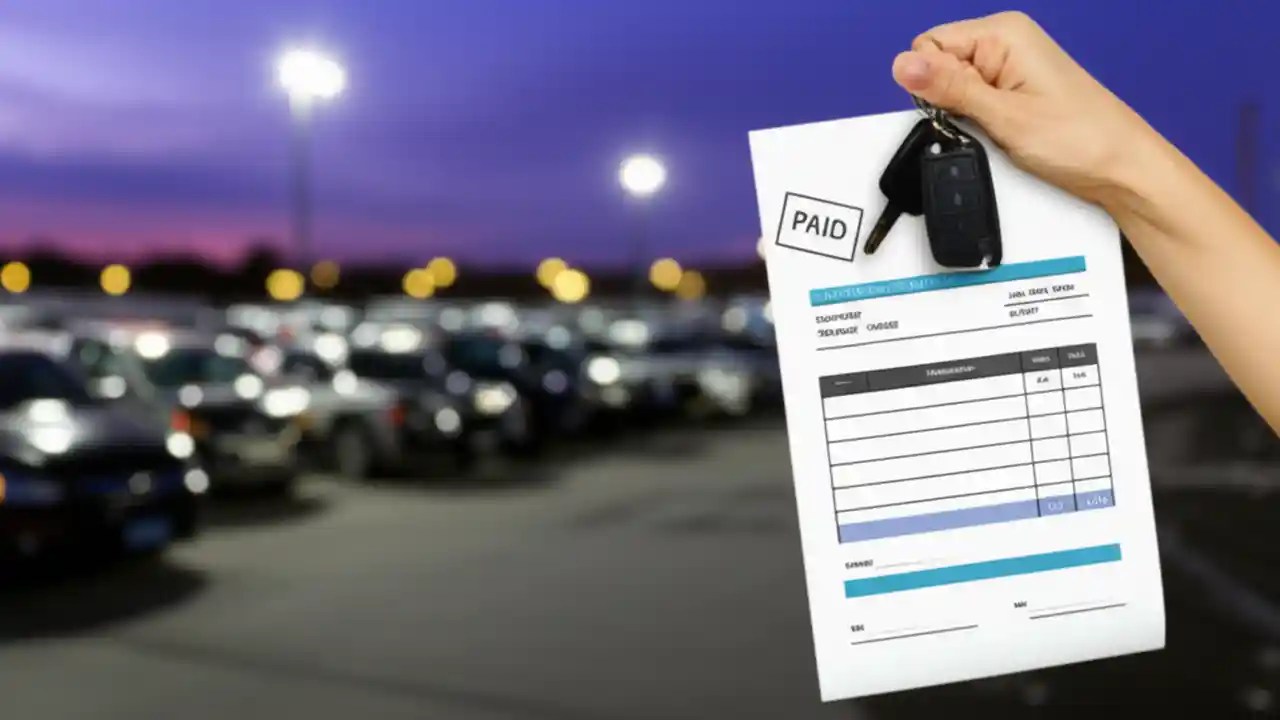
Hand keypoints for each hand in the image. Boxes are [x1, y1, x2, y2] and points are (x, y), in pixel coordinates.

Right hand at [892, 12, 1159, 206]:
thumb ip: (949, 89)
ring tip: (999, 131)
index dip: (931, 83)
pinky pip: (972, 101)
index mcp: (1003, 33)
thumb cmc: (1081, 139)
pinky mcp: (1013, 91)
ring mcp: (1010, 67)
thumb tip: (903, 65)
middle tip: (985, 124)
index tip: (958, 109)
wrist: (1122, 169)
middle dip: (948, 101)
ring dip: (964, 115)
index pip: (928, 46)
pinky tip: (1001, 135)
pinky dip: (977, 122)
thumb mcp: (1003, 116)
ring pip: (953, 88)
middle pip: (939, 66)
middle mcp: (1005, 43)